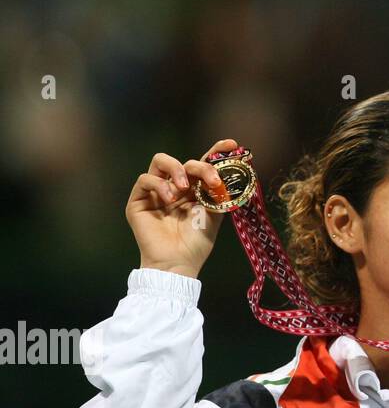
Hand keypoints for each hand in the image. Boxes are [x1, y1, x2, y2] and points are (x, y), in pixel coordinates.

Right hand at [126, 138, 237, 278]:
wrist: (179, 262)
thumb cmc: (197, 241)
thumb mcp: (215, 212)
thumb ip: (219, 191)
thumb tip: (231, 171)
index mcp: (194, 190)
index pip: (203, 163)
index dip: (216, 151)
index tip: (231, 145)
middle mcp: (175, 187)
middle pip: (185, 161)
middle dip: (201, 166)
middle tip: (210, 180)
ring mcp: (156, 193)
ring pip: (161, 161)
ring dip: (177, 170)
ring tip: (183, 188)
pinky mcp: (139, 201)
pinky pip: (145, 179)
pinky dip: (159, 184)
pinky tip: (169, 198)